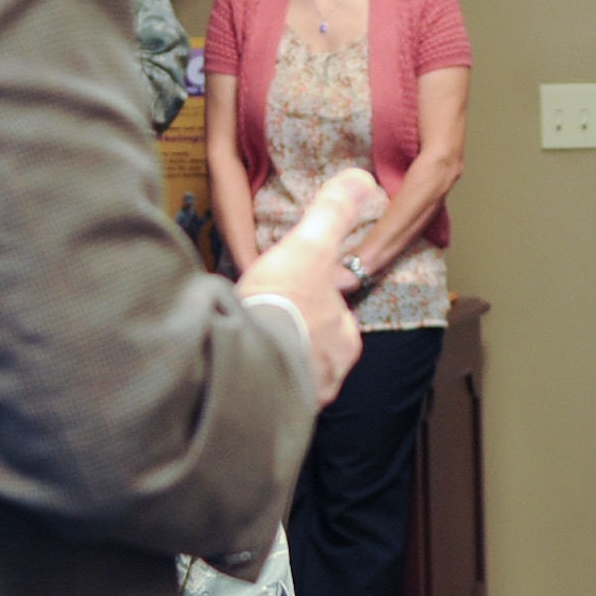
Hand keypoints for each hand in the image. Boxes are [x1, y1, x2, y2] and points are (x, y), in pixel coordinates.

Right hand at [239, 168, 384, 406]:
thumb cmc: (284, 307)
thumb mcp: (310, 247)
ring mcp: (299, 400)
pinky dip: (253, 388)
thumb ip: (333, 214)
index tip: (293, 299)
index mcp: (343, 339)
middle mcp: (328, 376)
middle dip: (294, 340)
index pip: (335, 318)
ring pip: (289, 379)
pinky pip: (264, 400)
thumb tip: (361, 179)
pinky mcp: (267, 416)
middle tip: (265, 324)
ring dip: (271, 366)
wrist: (245, 364)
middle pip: (313, 352)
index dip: (316, 306)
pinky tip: (234, 374)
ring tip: (246, 349)